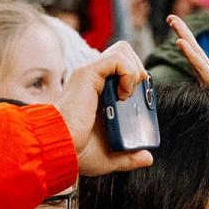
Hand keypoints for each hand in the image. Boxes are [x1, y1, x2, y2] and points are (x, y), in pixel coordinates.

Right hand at [56, 42, 154, 176]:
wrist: (60, 150)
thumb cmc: (77, 153)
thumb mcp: (110, 157)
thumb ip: (129, 157)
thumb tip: (148, 158)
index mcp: (96, 92)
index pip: (122, 69)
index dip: (136, 79)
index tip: (140, 101)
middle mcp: (92, 79)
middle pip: (123, 52)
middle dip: (138, 69)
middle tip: (136, 94)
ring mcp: (89, 74)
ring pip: (122, 50)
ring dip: (134, 70)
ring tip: (129, 93)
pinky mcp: (87, 74)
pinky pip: (116, 59)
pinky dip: (128, 73)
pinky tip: (124, 94)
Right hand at [166, 13, 208, 128]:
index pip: (200, 60)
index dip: (190, 44)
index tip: (179, 29)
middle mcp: (208, 86)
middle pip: (194, 55)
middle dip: (183, 34)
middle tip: (171, 16)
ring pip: (196, 59)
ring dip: (185, 40)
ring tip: (174, 23)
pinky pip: (202, 71)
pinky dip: (192, 57)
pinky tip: (182, 44)